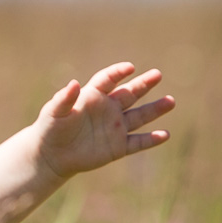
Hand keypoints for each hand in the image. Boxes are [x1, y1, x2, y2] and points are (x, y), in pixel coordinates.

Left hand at [35, 62, 174, 178]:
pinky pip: (138, 142)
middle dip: (144, 84)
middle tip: (158, 74)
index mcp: (92, 96)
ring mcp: (115, 128)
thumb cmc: (50, 128)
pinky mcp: (118, 147)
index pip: (108, 80)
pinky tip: (165, 135)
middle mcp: (107, 109)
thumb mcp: (54, 111)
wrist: (52, 155)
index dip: (118, 72)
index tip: (130, 67)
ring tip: (170, 101)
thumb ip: (64, 98)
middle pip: (129, 94)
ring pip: (139, 116)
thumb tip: (74, 83)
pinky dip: (151, 139)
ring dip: (155, 109)